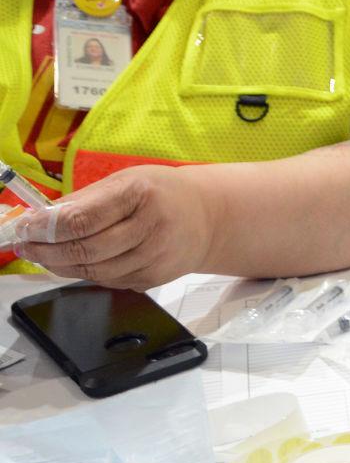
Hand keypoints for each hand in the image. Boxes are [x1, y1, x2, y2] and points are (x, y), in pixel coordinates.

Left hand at [11, 166, 218, 288]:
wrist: (210, 216)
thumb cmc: (162, 193)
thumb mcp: (125, 181)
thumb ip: (83, 200)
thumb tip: (38, 219)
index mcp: (142, 194)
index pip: (84, 219)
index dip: (47, 228)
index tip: (25, 229)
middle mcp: (152, 226)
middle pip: (85, 250)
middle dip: (47, 251)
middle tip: (26, 246)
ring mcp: (155, 256)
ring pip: (94, 272)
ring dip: (62, 265)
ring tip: (45, 255)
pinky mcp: (154, 278)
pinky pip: (109, 282)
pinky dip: (87, 273)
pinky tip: (77, 262)